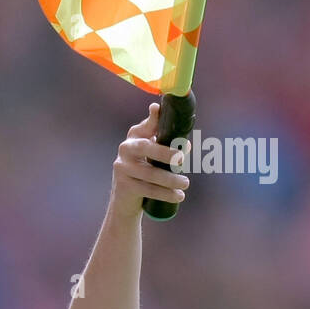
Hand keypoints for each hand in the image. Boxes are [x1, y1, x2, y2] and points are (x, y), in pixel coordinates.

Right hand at [109, 102, 190, 221]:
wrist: (126, 199)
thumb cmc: (145, 172)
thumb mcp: (153, 156)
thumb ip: (167, 147)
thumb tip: (187, 144)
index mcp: (134, 138)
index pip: (144, 126)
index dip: (152, 119)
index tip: (158, 109)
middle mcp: (125, 149)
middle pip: (145, 148)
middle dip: (164, 152)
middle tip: (181, 159)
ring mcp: (122, 167)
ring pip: (149, 173)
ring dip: (170, 179)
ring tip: (186, 183)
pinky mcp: (124, 185)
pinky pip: (147, 189)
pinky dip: (165, 194)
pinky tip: (178, 195)